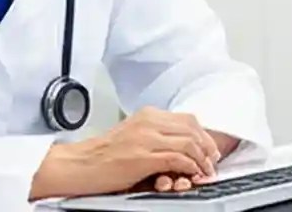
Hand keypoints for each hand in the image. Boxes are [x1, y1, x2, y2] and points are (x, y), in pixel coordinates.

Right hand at [30, 107, 221, 198]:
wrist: (79, 165)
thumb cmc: (102, 156)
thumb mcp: (133, 137)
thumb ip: (155, 136)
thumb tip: (180, 147)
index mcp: (147, 115)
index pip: (187, 119)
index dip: (204, 135)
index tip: (210, 150)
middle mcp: (148, 122)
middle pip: (192, 128)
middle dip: (208, 147)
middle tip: (212, 163)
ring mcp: (146, 138)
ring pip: (189, 142)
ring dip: (202, 160)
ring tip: (204, 172)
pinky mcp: (143, 157)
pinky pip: (177, 158)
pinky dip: (190, 168)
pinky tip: (191, 175)